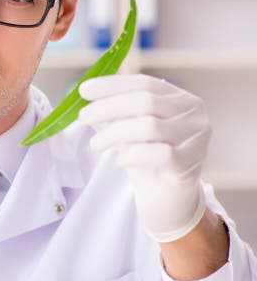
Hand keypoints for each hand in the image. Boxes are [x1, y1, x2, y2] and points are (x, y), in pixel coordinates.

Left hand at [78, 74, 211, 242]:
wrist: (166, 197)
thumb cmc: (147, 157)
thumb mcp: (132, 127)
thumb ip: (119, 109)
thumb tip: (87, 92)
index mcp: (180, 98)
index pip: (144, 83)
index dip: (112, 85)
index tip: (84, 90)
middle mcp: (194, 114)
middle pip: (145, 101)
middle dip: (108, 107)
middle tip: (83, 117)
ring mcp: (197, 139)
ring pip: (149, 126)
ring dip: (114, 133)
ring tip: (96, 144)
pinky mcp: (192, 164)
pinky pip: (160, 154)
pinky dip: (134, 155)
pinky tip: (121, 160)